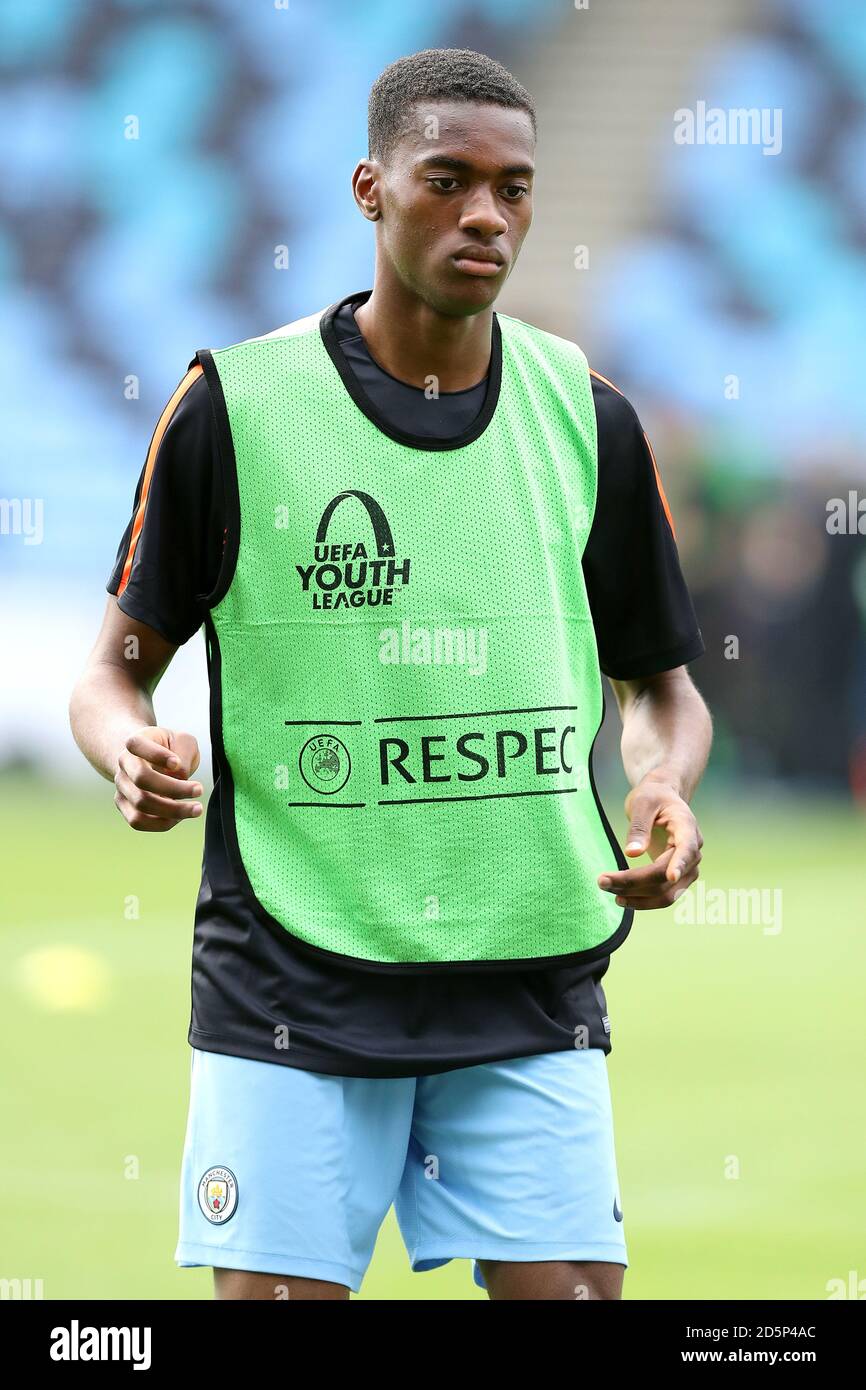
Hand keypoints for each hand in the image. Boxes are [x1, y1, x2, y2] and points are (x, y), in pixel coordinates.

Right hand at [113, 726, 202, 831]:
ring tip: (196, 809)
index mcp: (135, 742)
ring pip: (141, 804)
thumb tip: (179, 778)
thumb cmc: (171, 748)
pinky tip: (180, 817)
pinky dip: (161, 822)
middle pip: (141, 779)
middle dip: (174, 788)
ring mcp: (122, 786)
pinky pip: (138, 821)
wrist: (150, 759)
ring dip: (172, 810)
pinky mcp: (124, 806)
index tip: (177, 763)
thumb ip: (184, 753)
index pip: (136, 744)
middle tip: (199, 790)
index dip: (156, 755)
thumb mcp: (183, 741)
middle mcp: (124, 763)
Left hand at [597, 775, 702, 909]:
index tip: (671, 877)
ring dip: (638, 897)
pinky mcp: (678, 879)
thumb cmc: (652, 797)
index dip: (679, 863)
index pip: (687, 849)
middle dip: (634, 882)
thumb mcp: (642, 803)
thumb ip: (639, 827)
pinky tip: (621, 898)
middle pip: (667, 876)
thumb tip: (631, 853)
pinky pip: (664, 896)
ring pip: (667, 893)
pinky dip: (643, 900)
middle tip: (601, 881)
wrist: (662, 799)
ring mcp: (688, 868)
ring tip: (608, 890)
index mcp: (687, 827)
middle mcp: (693, 851)